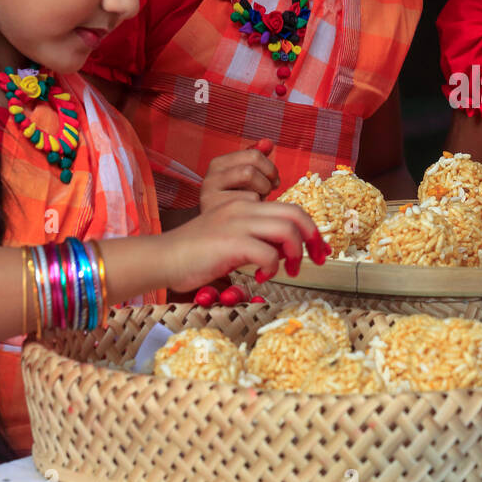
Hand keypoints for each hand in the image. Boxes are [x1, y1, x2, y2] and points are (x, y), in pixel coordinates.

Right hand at [159, 198, 328, 292]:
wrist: (162, 257)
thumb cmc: (197, 253)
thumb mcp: (232, 236)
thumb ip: (258, 236)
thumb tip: (286, 249)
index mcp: (246, 203)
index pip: (292, 208)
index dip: (312, 229)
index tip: (319, 250)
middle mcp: (243, 207)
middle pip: (296, 214)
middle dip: (314, 239)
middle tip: (317, 260)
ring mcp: (237, 223)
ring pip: (287, 230)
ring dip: (295, 254)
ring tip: (287, 270)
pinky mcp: (230, 243)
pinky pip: (267, 253)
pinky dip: (272, 268)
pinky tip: (261, 277)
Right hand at [199, 138, 280, 213]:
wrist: (214, 229)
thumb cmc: (235, 199)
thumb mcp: (244, 176)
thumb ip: (255, 158)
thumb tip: (268, 142)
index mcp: (218, 164)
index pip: (253, 154)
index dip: (270, 167)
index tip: (274, 179)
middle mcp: (210, 178)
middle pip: (250, 169)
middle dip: (266, 180)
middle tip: (269, 190)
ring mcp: (210, 197)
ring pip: (248, 188)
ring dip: (261, 194)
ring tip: (259, 200)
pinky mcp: (216, 215)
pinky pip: (247, 207)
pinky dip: (255, 210)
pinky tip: (252, 214)